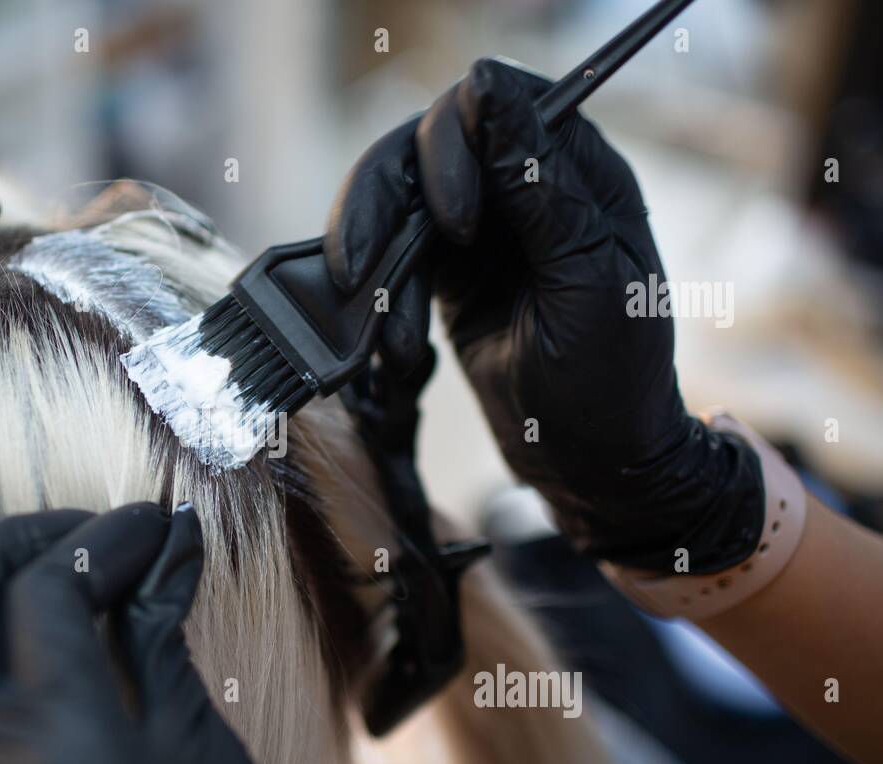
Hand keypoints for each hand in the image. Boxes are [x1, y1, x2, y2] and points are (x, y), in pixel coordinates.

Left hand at [0, 503, 295, 763]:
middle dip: (11, 542)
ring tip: (36, 580)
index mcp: (59, 743)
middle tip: (84, 532)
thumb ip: (158, 628)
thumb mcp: (194, 739)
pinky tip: (5, 647)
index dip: (108, 537)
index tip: (155, 524)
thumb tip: (174, 536)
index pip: (48, 590)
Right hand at [325, 58, 763, 571]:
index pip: (493, 103)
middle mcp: (524, 188)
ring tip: (390, 335)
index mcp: (578, 173)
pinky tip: (399, 350)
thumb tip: (488, 88)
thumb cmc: (609, 382)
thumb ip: (538, 185)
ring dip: (374, 263)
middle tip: (365, 272)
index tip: (452, 223)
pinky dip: (381, 300)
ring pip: (395, 201)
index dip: (452, 145)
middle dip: (384, 207)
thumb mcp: (583, 281)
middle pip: (424, 145)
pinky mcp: (448, 273)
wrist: (589, 465)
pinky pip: (391, 257)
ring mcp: (481, 231)